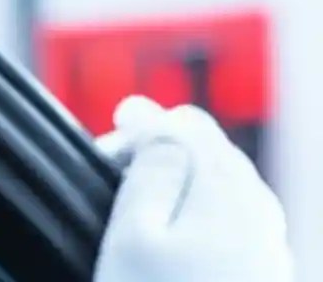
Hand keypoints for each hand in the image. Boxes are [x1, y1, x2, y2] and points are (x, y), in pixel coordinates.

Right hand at [94, 97, 291, 281]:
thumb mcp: (133, 234)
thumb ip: (150, 169)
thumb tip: (163, 125)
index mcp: (228, 192)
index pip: (188, 125)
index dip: (145, 118)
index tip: (115, 121)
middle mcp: (260, 211)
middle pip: (211, 150)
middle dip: (163, 146)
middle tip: (116, 163)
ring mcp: (269, 245)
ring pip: (225, 183)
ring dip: (182, 176)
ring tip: (140, 196)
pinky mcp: (265, 273)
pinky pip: (234, 217)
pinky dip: (200, 208)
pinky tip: (175, 233)